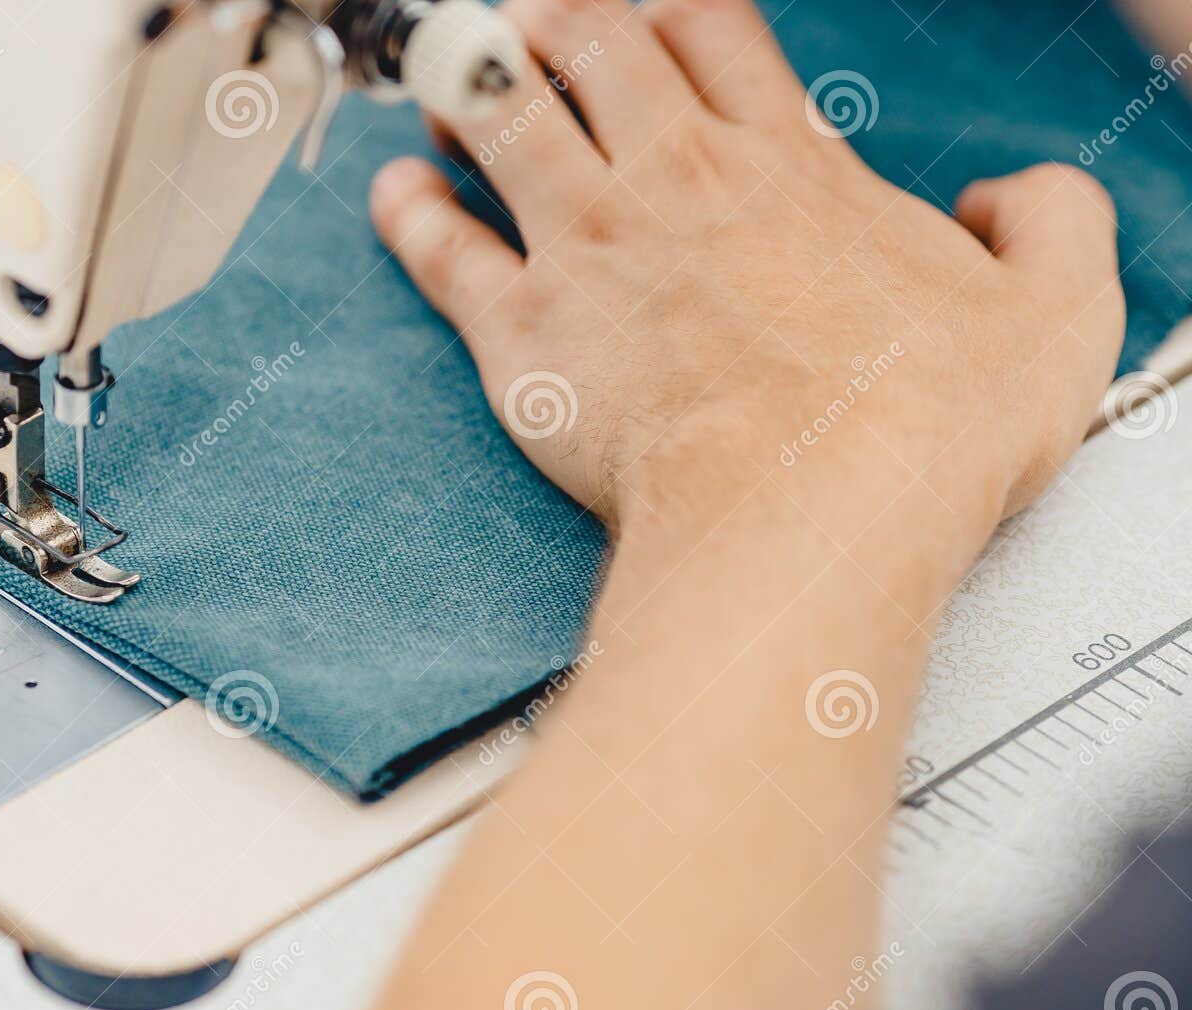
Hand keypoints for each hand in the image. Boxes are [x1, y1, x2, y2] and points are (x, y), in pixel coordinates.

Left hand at [369, 0, 1124, 532]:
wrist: (812, 515)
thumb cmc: (921, 432)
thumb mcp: (1055, 312)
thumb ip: (1050, 227)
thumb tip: (1014, 201)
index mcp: (789, 164)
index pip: (714, 32)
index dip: (674, 8)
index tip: (651, 12)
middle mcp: (677, 182)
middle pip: (594, 49)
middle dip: (560, 20)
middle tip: (539, 18)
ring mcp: (590, 249)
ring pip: (504, 121)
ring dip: (472, 86)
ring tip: (454, 78)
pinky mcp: (525, 332)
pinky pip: (443, 250)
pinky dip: (412, 211)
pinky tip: (398, 191)